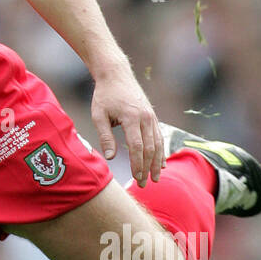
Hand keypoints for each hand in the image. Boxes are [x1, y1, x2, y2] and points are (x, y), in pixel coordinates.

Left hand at [90, 66, 164, 186]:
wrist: (116, 75)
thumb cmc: (104, 95)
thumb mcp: (99, 115)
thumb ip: (105, 136)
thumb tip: (111, 158)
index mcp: (131, 117)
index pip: (137, 147)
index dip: (138, 164)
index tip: (136, 178)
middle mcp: (145, 118)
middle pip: (150, 148)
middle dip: (148, 168)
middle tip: (144, 184)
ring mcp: (151, 117)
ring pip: (158, 144)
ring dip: (157, 163)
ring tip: (155, 178)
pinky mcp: (153, 117)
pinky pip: (159, 137)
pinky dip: (161, 152)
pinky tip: (161, 164)